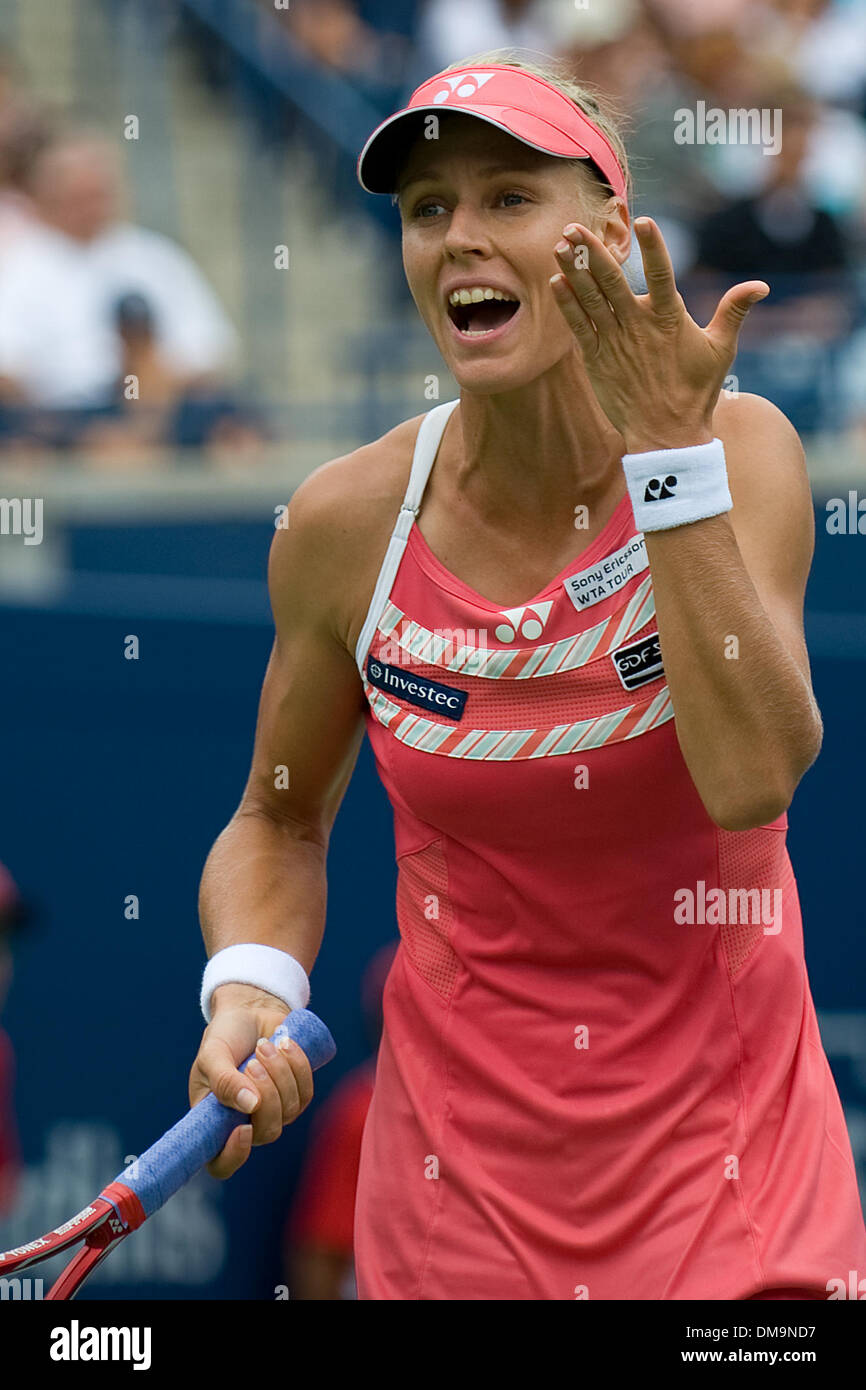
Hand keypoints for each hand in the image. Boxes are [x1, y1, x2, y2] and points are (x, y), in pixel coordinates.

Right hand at [188, 983, 313, 1178]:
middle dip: (267, 1096)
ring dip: (279, 1073)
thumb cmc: (224, 1037)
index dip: (233, 1156)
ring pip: (289, 1110)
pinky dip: (297, 1066)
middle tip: (252, 1062)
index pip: (222, 1162)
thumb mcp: (212, 1055)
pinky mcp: (295, 1093)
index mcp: (215, 1122)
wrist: (249, 1013)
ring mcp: (273, 1111)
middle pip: (267, 1133)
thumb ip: (224, 1081)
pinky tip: (284, 1043)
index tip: (243, 1129)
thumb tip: (250, 1105)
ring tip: (264, 1045)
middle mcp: (244, 1123)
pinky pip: (306, 1091)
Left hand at [550, 217, 768, 452]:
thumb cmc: (695, 391)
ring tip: (560, 245)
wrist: (666, 435)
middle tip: (574, 226)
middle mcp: (639, 327)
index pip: (662, 274)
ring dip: (574, 271)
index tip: (643, 220)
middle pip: (612, 281)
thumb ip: (733, 311)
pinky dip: (568, 306)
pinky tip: (556, 283)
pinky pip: (579, 328)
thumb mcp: (720, 349)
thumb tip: (761, 285)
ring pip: (590, 299)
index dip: (654, 248)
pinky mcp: (596, 361)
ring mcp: (615, 343)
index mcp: (670, 319)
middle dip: (593, 252)